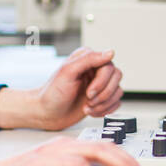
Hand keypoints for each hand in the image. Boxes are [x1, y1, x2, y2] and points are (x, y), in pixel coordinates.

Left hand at [0, 47, 123, 130]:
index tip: (89, 92)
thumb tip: (110, 52)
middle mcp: (95, 70)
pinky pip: (116, 103)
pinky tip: (91, 111)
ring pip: (118, 91)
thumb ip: (89, 59)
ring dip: (103, 104)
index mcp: (88, 59)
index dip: (101, 82)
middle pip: (116, 78)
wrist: (47, 114)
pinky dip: (105, 110)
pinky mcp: (101, 98)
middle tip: (88, 100)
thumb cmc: (52, 94)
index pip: (108, 66)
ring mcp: (99, 85)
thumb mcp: (67, 72)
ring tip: (88, 107)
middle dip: (103, 94)